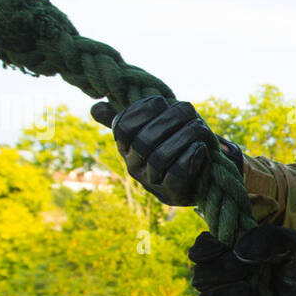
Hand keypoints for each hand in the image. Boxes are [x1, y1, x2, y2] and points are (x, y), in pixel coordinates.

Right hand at [91, 96, 222, 205]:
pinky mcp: (173, 193)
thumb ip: (129, 118)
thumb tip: (94, 108)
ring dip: (184, 136)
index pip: (123, 127)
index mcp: (126, 147)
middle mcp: (134, 165)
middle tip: (189, 111)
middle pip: (144, 140)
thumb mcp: (153, 127)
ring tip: (199, 126)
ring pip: (160, 157)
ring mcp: (151, 181)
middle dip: (170, 120)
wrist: (197, 177)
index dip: (142, 110)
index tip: (162, 101)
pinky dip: (190, 157)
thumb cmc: (174, 143)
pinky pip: (176, 175)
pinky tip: (200, 146)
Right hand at [188, 225, 295, 295]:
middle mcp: (225, 282)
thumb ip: (263, 238)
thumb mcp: (288, 242)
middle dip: (220, 275)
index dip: (205, 251)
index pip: (200, 252)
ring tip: (249, 295)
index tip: (222, 249)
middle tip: (247, 276)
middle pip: (201, 278)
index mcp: (231, 257)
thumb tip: (236, 253)